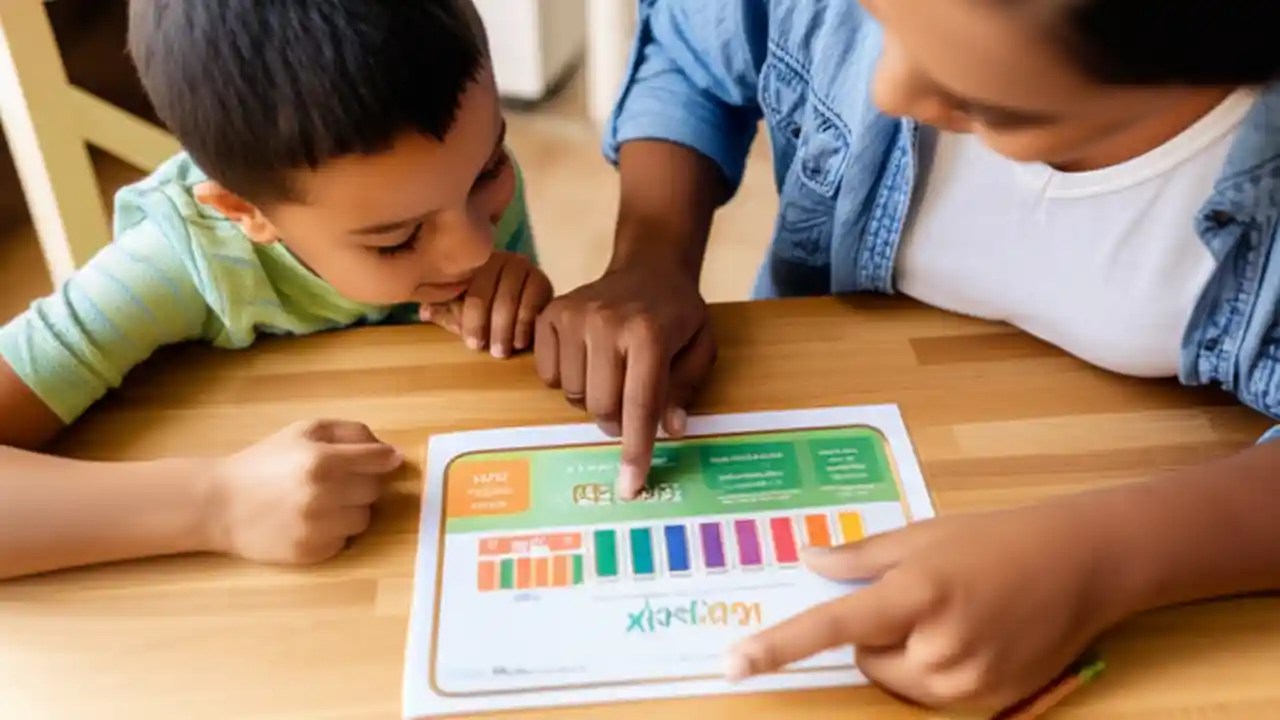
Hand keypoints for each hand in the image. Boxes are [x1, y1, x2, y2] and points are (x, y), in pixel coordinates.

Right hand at [205, 420, 403, 565]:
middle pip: (375, 489)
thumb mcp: (303, 432)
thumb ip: (349, 433)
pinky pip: (345, 540)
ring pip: (364, 518)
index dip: (385, 459)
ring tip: (324, 501)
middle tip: (339, 479)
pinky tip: (311, 521)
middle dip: (363, 482)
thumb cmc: (265, 462)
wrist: (220, 504)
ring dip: (352, 509)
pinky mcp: (313, 552)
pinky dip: (336, 531)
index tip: (389, 459)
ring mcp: (319, 527)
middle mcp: (325, 495)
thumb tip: (390, 452)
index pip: (378, 460)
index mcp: (324, 460)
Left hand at [421, 251, 552, 358]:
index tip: (473, 344)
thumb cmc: (480, 311)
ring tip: (507, 350)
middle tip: (495, 352)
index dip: (473, 319)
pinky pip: (535, 302)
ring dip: (510, 328)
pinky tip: (522, 341)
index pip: (475, 291)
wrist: (515, 313)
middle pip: (497, 296)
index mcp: (476, 264)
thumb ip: (444, 311)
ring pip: (515, 300)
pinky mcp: (543, 282)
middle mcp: (502, 260)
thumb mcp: (460, 312)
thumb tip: (424, 310)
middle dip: (495, 327)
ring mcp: (525, 269)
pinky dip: (527, 323)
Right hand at [534, 262, 715, 498]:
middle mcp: (607, 323)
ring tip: (611, 375)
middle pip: (601, 408)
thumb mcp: (700, 348)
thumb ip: (685, 390)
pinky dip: (567, 380)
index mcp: (649, 333)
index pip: (640, 405)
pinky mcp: (550, 315)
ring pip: (572, 395)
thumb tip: (668, 430)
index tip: (630, 487)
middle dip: (617, 421)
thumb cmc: (677, 315)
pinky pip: (549, 376)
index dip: (636, 451)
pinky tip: (588, 361)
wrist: (648, 267)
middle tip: (630, 407)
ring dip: (593, 399)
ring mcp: (574, 317)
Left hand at [727, 504, 1118, 711]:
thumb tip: (805, 560)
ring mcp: (968, 680)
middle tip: (918, 600)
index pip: (832, 626)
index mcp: (916, 592)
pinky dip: (936, 673)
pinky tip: (973, 637)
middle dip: (876, 635)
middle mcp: (939, 643)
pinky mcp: (990, 702)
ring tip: (954, 616)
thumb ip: (859, 555)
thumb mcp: (922, 535)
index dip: (779, 646)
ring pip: (897, 682)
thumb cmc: (994, 539)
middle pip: (866, 659)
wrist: (1081, 564)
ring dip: (904, 657)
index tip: (733, 665)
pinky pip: (933, 697)